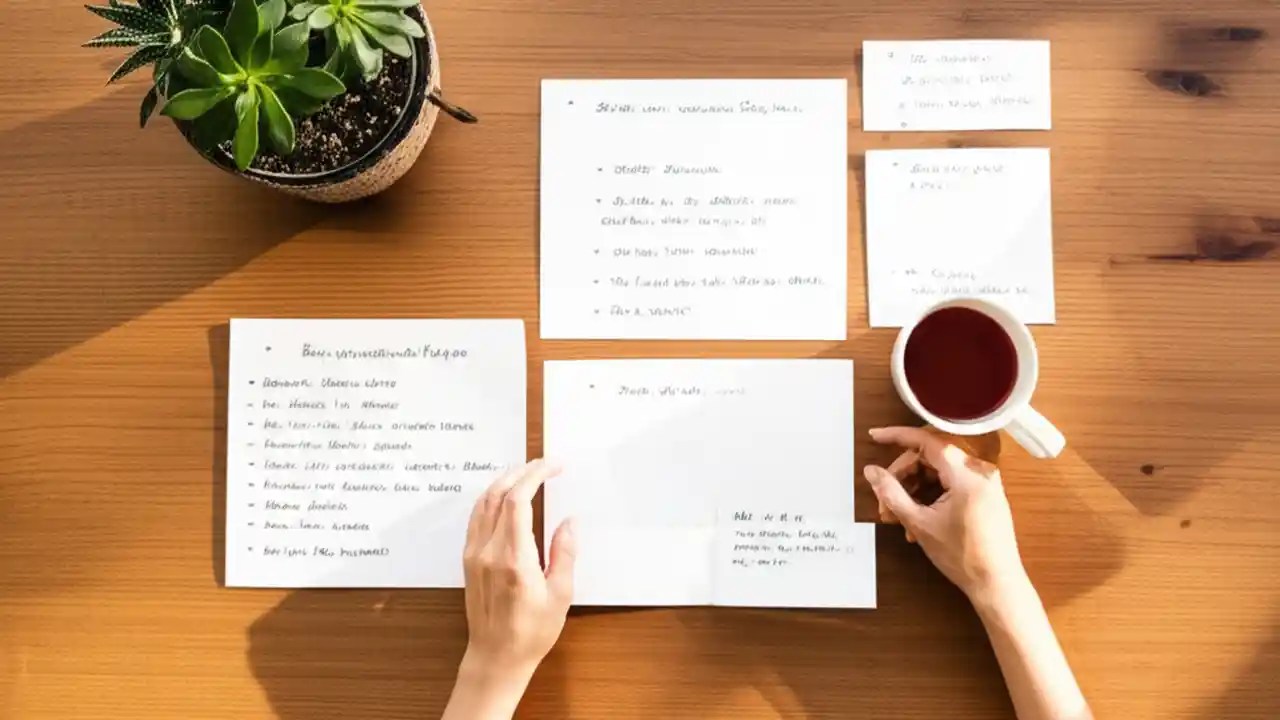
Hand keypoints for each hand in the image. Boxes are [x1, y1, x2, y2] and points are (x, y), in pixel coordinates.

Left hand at [443, 460, 575, 719]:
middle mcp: (488, 551)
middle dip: (522, 471)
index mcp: (514, 559)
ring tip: (526, 473)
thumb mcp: (560, 595)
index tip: (554, 466)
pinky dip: (491, 498)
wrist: (495, 657)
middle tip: (545, 464)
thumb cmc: (530, 633)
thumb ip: (564, 553)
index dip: (536, 475)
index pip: (519, 500)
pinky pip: (476, 517)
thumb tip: (569, 522)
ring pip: (484, 502)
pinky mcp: (468, 559)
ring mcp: (474, 554)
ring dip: (504, 481)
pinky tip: (505, 496)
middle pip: (499, 494)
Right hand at [864, 426, 1026, 602]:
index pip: (926, 441)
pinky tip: (918, 521)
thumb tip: (871, 471)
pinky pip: (952, 484)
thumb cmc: (961, 556)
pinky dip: (932, 496)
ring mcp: (986, 483)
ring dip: (915, 491)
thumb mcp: (919, 523)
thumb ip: (892, 493)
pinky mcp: (987, 495)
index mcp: (966, 473)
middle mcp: (979, 471)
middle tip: (884, 504)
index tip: (874, 438)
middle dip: (903, 478)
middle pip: (930, 459)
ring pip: (939, 473)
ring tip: (899, 519)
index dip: (897, 436)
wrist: (997, 584)